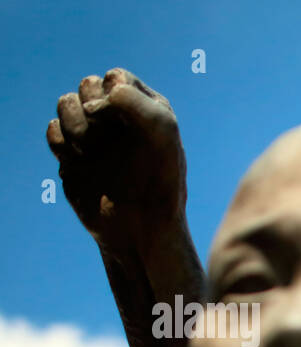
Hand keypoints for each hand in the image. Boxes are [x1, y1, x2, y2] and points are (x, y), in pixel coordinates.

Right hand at [46, 68, 186, 257]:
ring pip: (65, 103)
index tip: (127, 125)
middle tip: (108, 139)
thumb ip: (134, 100)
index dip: (114, 96)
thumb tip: (94, 99)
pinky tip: (79, 162)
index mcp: (146, 109)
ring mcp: (95, 136)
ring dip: (75, 126)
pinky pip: (52, 129)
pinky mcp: (72, 154)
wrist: (139, 229)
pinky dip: (62, 144)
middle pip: (86, 85)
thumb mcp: (162, 133)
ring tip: (91, 151)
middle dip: (92, 109)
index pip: (116, 78)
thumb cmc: (159, 182)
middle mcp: (120, 119)